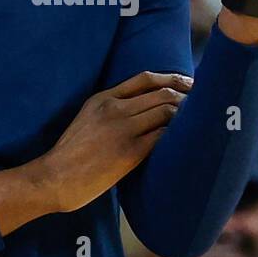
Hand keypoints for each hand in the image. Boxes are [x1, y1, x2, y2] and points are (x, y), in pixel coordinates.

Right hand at [40, 70, 191, 212]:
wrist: (54, 178)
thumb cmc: (70, 155)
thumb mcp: (86, 120)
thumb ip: (109, 110)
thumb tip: (139, 110)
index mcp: (103, 98)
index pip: (145, 78)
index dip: (171, 78)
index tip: (188, 83)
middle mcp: (114, 108)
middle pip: (162, 92)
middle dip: (187, 96)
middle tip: (203, 103)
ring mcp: (123, 129)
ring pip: (166, 110)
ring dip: (186, 115)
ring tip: (198, 122)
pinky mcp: (130, 151)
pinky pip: (164, 135)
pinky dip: (178, 135)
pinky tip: (186, 140)